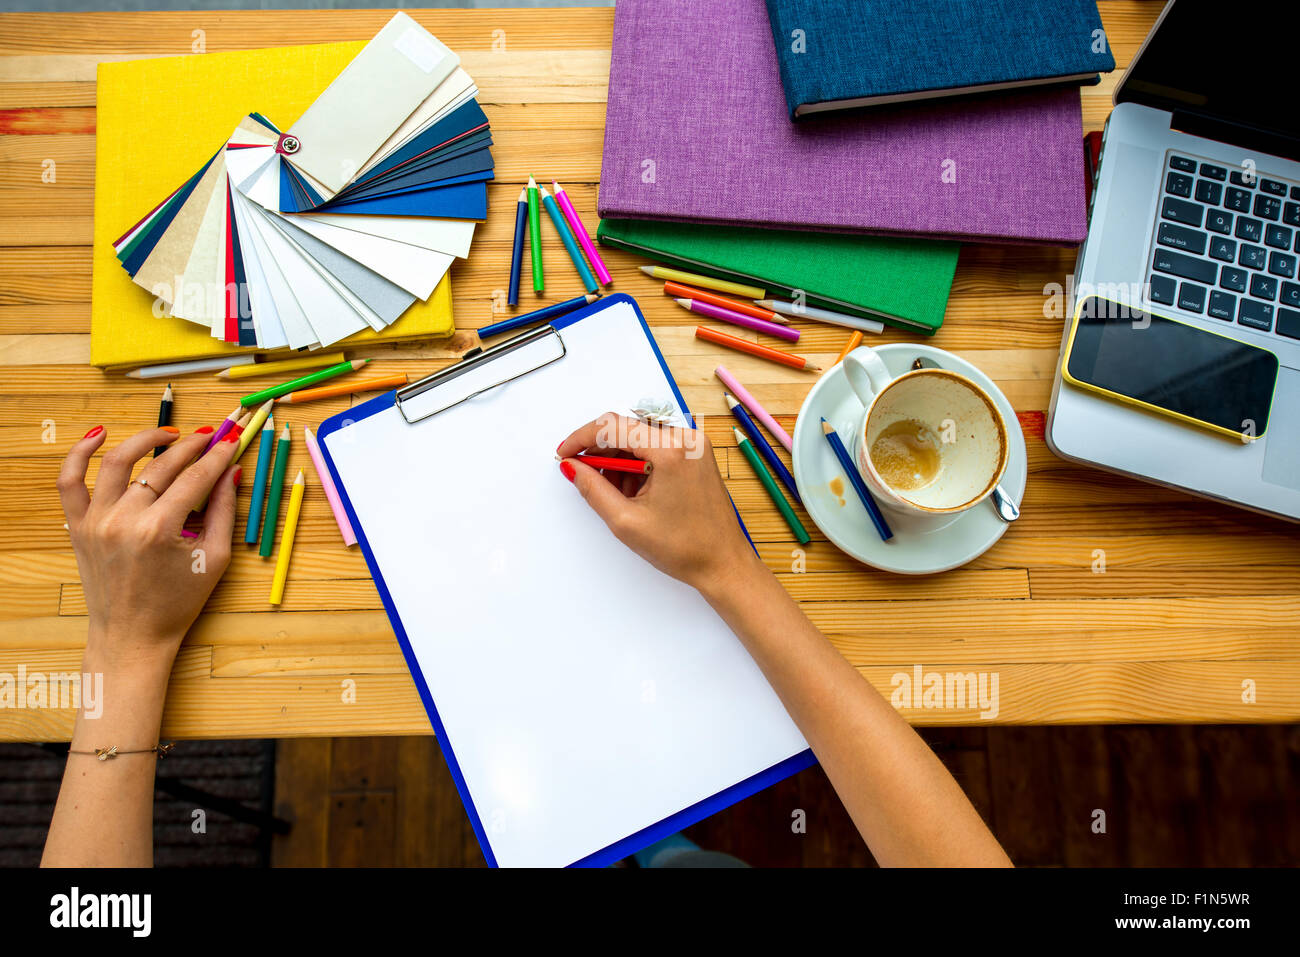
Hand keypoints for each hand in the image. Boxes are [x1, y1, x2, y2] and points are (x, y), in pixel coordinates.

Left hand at [58, 424, 241, 665]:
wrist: (132, 637)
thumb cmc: (177, 604)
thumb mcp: (215, 559)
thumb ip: (225, 511)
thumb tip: (231, 471)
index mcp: (160, 531)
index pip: (195, 478)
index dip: (217, 457)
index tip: (231, 441)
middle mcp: (124, 520)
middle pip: (161, 467)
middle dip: (191, 447)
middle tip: (210, 437)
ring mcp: (96, 521)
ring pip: (118, 463)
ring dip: (144, 439)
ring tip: (168, 434)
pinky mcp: (78, 526)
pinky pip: (70, 481)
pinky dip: (80, 454)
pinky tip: (99, 435)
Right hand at [556, 412, 760, 592]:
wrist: (724, 563)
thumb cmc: (685, 548)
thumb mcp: (626, 521)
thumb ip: (593, 489)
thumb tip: (572, 467)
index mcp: (672, 450)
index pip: (614, 426)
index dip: (582, 438)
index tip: (565, 454)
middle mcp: (687, 439)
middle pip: (627, 429)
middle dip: (600, 451)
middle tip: (582, 475)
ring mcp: (695, 445)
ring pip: (640, 438)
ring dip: (619, 460)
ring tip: (615, 494)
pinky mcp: (697, 455)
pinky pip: (657, 447)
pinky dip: (638, 464)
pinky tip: (634, 492)